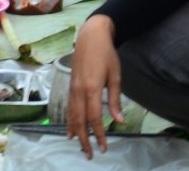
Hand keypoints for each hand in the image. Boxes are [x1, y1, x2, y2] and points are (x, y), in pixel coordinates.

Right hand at [68, 15, 123, 156]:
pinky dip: (69, 119)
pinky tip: (70, 128)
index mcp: (92, 88)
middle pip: (80, 120)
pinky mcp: (70, 84)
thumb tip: (119, 120)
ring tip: (79, 145)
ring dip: (75, 131)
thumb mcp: (116, 75)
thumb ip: (116, 98)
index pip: (94, 117)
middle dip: (84, 138)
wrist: (90, 35)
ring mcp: (72, 87)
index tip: (104, 147)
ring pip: (71, 114)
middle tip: (89, 154)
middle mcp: (79, 90)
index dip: (99, 134)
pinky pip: (69, 106)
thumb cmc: (106, 53)